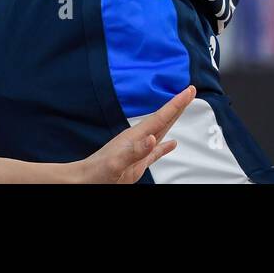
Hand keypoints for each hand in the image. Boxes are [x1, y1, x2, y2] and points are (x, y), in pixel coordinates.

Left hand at [71, 85, 194, 182]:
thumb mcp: (115, 162)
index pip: (161, 117)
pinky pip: (156, 152)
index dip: (176, 104)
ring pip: (161, 132)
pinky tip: (172, 144)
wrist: (83, 181)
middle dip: (177, 106)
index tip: (189, 91)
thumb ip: (134, 150)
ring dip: (173, 120)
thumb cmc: (95, 173)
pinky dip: (166, 146)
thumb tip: (152, 138)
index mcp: (136, 137)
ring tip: (183, 109)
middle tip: (190, 92)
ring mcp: (139, 151)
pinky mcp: (138, 163)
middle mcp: (139, 140)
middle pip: (163, 119)